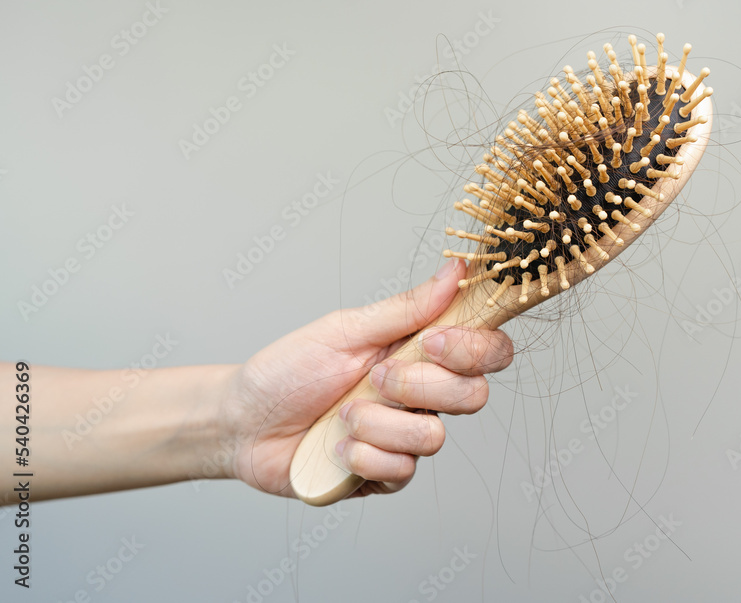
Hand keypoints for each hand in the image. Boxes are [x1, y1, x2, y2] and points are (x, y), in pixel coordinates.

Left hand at [218, 259, 513, 498]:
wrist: (243, 421)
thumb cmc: (290, 370)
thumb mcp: (345, 329)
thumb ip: (406, 308)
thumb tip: (455, 273)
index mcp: (421, 353)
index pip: (487, 351)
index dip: (476, 349)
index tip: (433, 342)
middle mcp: (423, 395)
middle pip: (474, 396)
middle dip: (418, 385)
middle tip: (372, 378)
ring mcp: (406, 436)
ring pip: (434, 437)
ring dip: (377, 423)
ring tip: (340, 415)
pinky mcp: (386, 475)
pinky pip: (402, 470)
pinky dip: (361, 454)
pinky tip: (334, 445)